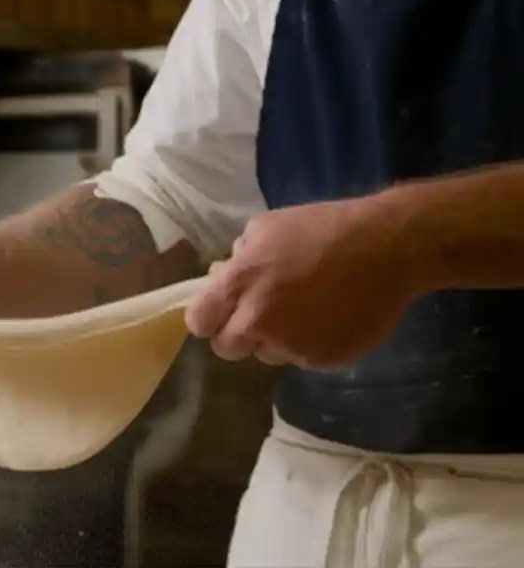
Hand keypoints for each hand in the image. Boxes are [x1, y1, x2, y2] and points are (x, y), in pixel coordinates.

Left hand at [185, 197, 419, 368]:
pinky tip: (329, 317)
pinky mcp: (321, 360)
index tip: (219, 313)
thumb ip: (238, 257)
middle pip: (226, 348)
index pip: (199, 322)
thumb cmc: (323, 229)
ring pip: (266, 354)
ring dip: (275, 339)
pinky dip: (309, 344)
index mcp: (238, 285)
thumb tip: (222, 275)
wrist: (387, 248)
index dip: (208, 318)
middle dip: (237, 334)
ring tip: (304, 310)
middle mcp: (257, 321)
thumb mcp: (266, 227)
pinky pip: (301, 358)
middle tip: (259, 316)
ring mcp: (290, 345)